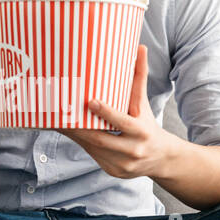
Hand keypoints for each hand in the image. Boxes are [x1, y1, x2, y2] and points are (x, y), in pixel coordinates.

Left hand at [57, 44, 184, 179]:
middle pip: (100, 139)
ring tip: (58, 121)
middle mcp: (132, 150)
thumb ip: (139, 78)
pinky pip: (92, 155)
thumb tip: (140, 48)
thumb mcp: (144, 104)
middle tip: (60, 113)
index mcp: (141, 132)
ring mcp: (122, 164)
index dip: (106, 113)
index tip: (90, 102)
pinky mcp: (112, 171)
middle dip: (78, 127)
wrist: (161, 158)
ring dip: (74, 135)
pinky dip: (80, 143)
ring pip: (93, 149)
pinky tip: (69, 132)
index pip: (122, 123)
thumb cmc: (148, 125)